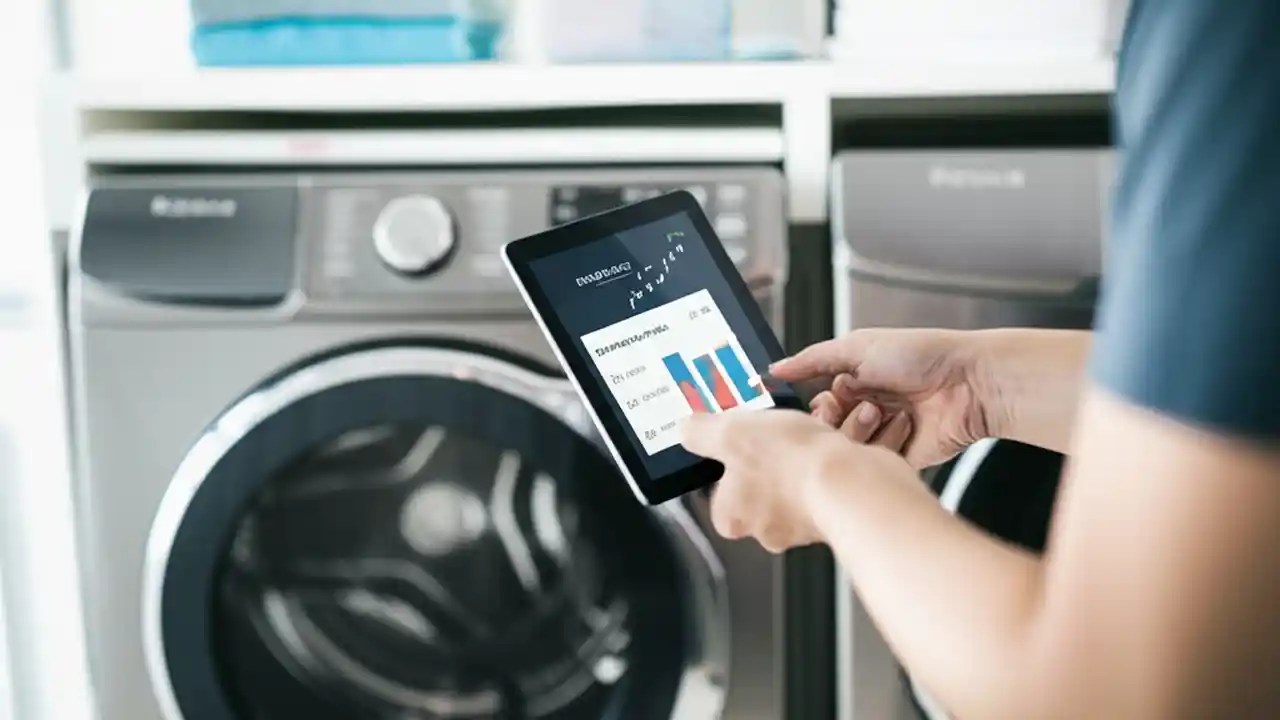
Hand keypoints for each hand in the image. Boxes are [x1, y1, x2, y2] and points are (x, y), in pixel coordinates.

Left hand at [680, 409, 913, 552]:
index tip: (742, 438)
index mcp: (733, 517)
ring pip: (799, 477)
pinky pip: (830, 480)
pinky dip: (835, 459)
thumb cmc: (793, 465)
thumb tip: (686, 430)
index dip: (732, 457)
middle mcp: (767, 529)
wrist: (853, 482)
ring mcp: (804, 525)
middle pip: (761, 481)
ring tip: (816, 429)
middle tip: (782, 430)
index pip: (721, 487)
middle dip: (775, 450)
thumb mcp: (731, 433)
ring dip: (809, 450)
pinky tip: (839, 442)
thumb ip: (700, 433)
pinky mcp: (837, 515)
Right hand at [772, 329, 995, 468]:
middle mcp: (867, 409)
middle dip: (833, 420)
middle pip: (829, 430)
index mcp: (856, 382)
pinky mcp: (901, 459)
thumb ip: (811, 360)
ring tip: (880, 411)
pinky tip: (899, 426)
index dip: (815, 406)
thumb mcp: (857, 346)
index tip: (820, 401)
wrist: (969, 382)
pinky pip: (874, 463)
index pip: (818, 404)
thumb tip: (774, 369)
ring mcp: (884, 435)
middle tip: (847, 406)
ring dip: (860, 429)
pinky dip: (881, 447)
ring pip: (848, 448)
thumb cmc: (922, 355)